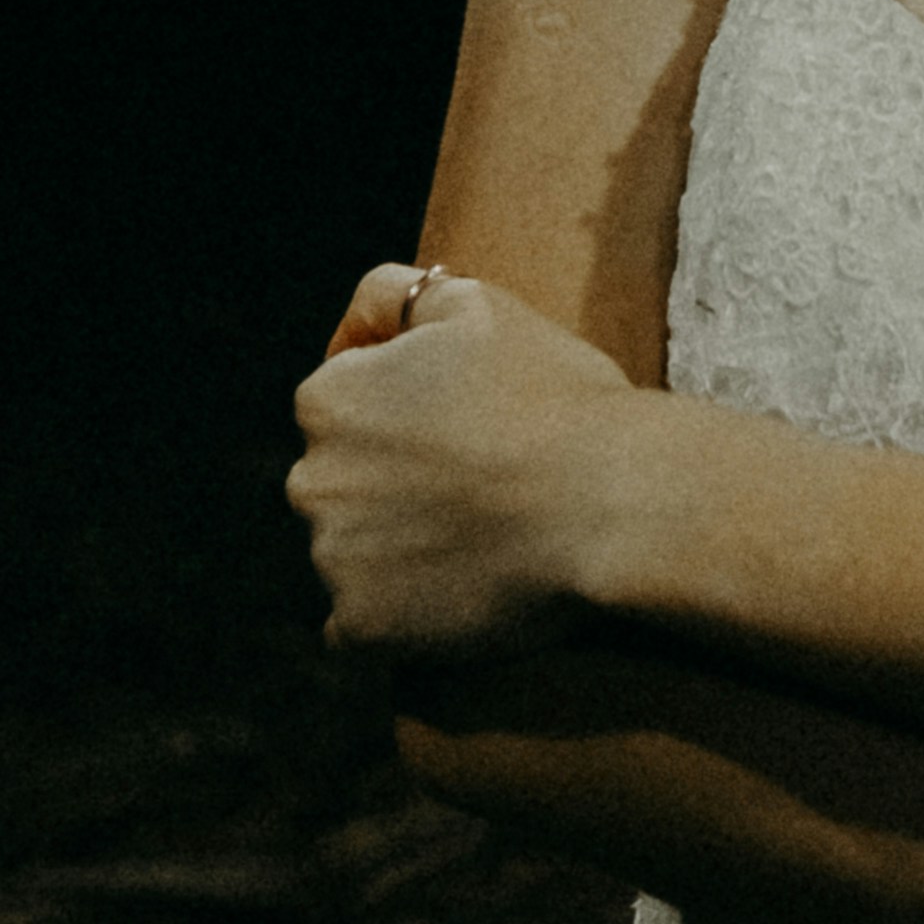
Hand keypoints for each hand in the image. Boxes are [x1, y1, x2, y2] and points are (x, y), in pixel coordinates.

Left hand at [288, 263, 637, 653]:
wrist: (611, 503)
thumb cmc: (555, 397)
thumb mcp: (477, 305)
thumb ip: (394, 294)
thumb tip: (352, 328)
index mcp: (328, 401)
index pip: (342, 412)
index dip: (407, 421)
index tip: (464, 434)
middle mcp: (311, 481)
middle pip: (340, 486)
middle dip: (388, 488)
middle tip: (476, 492)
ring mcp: (334, 561)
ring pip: (352, 557)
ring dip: (396, 554)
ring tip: (480, 545)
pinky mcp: (363, 629)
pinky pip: (362, 628)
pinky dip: (399, 620)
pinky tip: (459, 596)